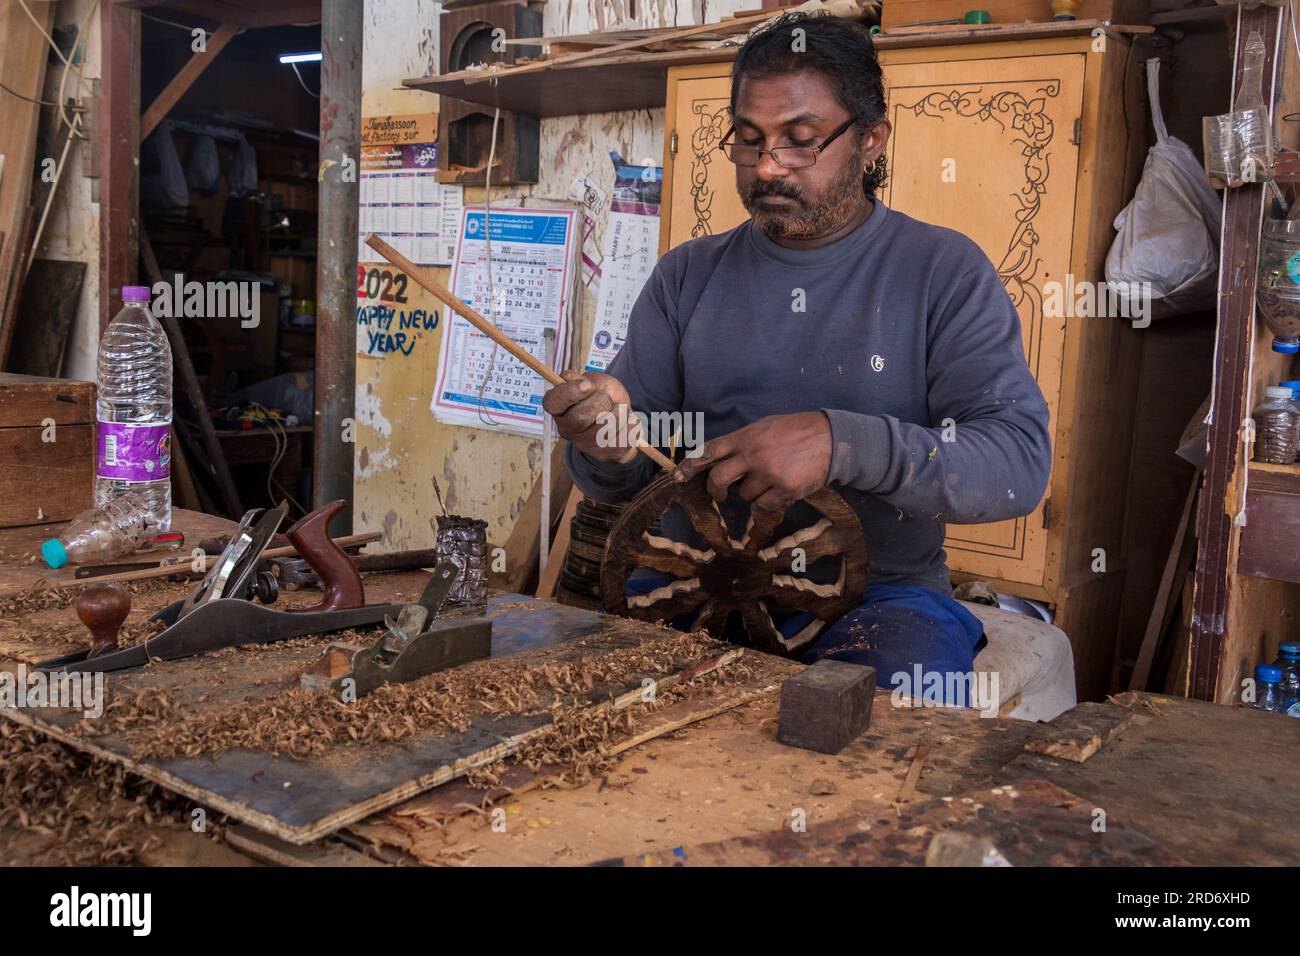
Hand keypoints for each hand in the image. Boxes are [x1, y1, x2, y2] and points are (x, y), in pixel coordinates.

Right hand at [542, 371, 640, 464]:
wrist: (621, 419)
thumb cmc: (604, 397)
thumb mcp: (596, 382)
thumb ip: (586, 379)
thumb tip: (574, 380)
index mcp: (558, 408)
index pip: (553, 402)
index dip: (569, 393)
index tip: (586, 385)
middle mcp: (566, 428)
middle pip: (581, 416)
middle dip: (601, 401)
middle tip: (607, 398)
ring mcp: (583, 444)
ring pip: (605, 426)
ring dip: (619, 412)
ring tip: (618, 410)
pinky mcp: (602, 454)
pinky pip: (621, 437)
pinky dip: (629, 424)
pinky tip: (625, 423)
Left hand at [674, 412, 831, 511]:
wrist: (831, 438)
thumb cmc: (795, 431)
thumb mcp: (764, 427)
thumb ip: (742, 442)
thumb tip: (720, 460)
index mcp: (745, 437)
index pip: (710, 451)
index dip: (690, 465)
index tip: (676, 476)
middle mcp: (753, 455)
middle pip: (718, 479)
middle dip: (715, 490)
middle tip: (719, 493)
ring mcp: (768, 473)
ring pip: (743, 495)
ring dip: (751, 492)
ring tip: (769, 480)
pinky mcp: (784, 490)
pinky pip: (762, 506)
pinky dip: (765, 504)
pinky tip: (777, 492)